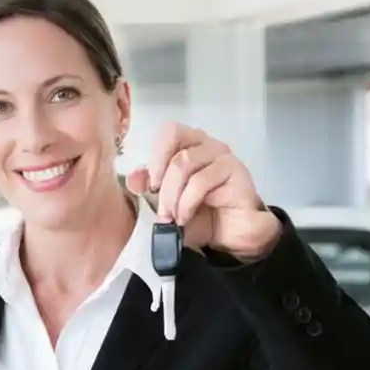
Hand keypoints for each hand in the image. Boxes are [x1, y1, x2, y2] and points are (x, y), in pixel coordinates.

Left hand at [126, 122, 281, 261]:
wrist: (231, 238)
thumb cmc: (202, 217)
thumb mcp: (168, 204)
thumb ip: (149, 188)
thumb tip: (134, 177)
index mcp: (190, 145)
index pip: (169, 131)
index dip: (155, 154)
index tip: (150, 185)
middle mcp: (207, 145)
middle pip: (175, 137)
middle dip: (160, 175)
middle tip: (159, 205)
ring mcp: (222, 155)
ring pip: (183, 162)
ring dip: (172, 195)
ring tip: (171, 217)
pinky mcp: (235, 170)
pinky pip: (200, 181)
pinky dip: (186, 202)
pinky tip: (185, 217)